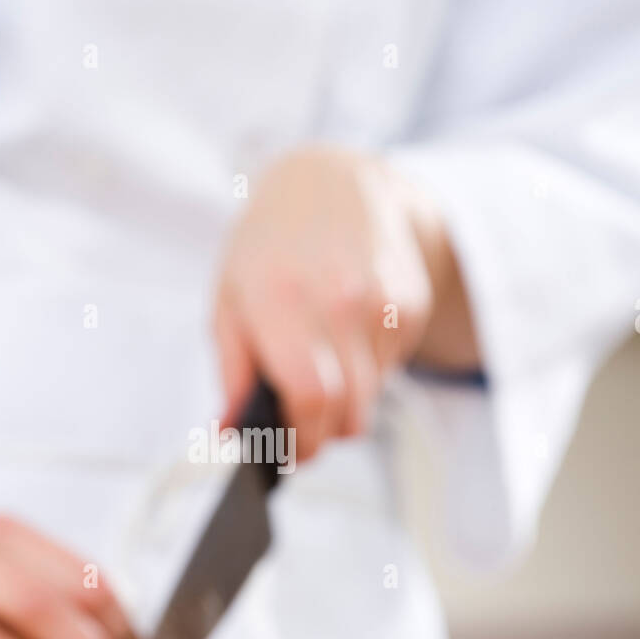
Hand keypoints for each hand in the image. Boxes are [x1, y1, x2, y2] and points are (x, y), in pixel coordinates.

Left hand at [215, 146, 475, 459]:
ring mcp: (381, 300)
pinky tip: (346, 335)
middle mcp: (338, 298)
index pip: (308, 396)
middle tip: (302, 436)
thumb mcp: (229, 300)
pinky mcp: (410, 303)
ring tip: (319, 366)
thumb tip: (230, 432)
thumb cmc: (269, 248)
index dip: (301, 439)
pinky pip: (390, 369)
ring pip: (370, 398)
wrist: (333, 184)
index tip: (288, 454)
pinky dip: (367, 371)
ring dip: (344, 404)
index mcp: (282, 299)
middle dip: (323, 436)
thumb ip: (232, 372)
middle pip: (346, 410)